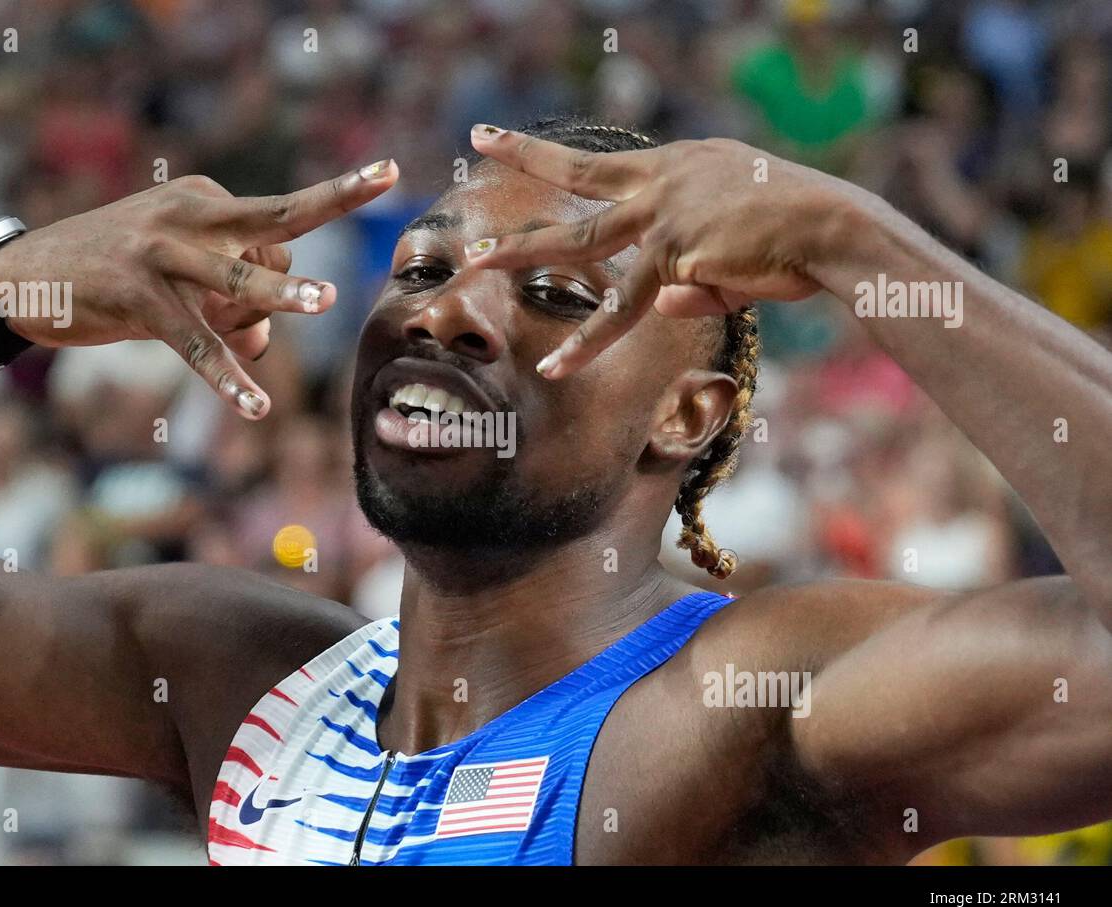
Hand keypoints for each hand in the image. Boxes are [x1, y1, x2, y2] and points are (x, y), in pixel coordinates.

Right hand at [0, 161, 398, 416]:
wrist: (21, 277)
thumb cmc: (111, 274)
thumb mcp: (174, 272)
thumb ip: (226, 297)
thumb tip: (263, 342)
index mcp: (202, 196)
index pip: (272, 230)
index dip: (282, 279)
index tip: (293, 265)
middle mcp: (187, 215)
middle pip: (275, 214)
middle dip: (334, 197)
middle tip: (386, 177)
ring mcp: (161, 254)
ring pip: (236, 279)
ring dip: (280, 294)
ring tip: (324, 301)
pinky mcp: (137, 298)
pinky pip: (193, 344)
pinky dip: (223, 375)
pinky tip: (254, 406)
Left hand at [462, 127, 844, 377]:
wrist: (834, 229)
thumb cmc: (801, 237)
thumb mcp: (740, 250)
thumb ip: (695, 277)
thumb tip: (666, 302)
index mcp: (687, 164)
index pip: (619, 165)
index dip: (581, 162)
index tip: (545, 146)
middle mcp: (668, 178)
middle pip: (583, 170)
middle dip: (527, 155)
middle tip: (480, 140)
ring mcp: (665, 213)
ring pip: (580, 240)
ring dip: (518, 249)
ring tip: (470, 259)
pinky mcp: (671, 253)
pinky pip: (621, 309)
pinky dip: (587, 342)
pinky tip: (556, 366)